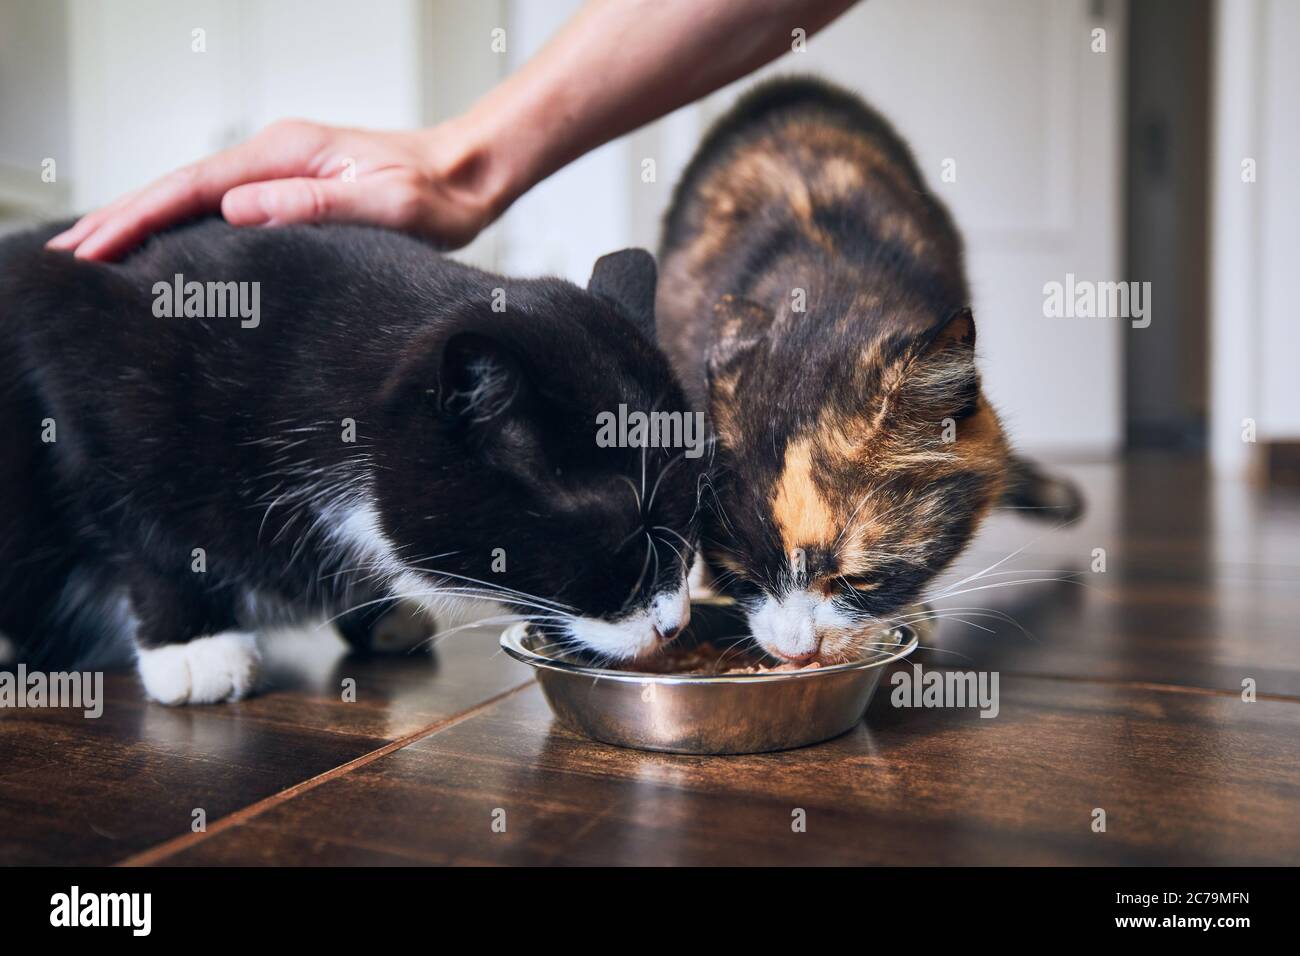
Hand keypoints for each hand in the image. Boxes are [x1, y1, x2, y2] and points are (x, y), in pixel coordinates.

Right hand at [47, 119, 501, 260]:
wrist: (468, 174)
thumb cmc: (436, 194)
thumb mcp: (384, 202)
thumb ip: (315, 204)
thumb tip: (237, 208)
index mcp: (284, 153)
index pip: (191, 187)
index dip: (136, 217)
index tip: (91, 246)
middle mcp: (273, 154)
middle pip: (177, 185)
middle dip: (119, 218)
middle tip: (66, 256)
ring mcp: (280, 169)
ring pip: (193, 195)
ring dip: (142, 220)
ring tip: (95, 252)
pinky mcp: (292, 186)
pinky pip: (219, 204)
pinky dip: (180, 222)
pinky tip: (164, 245)